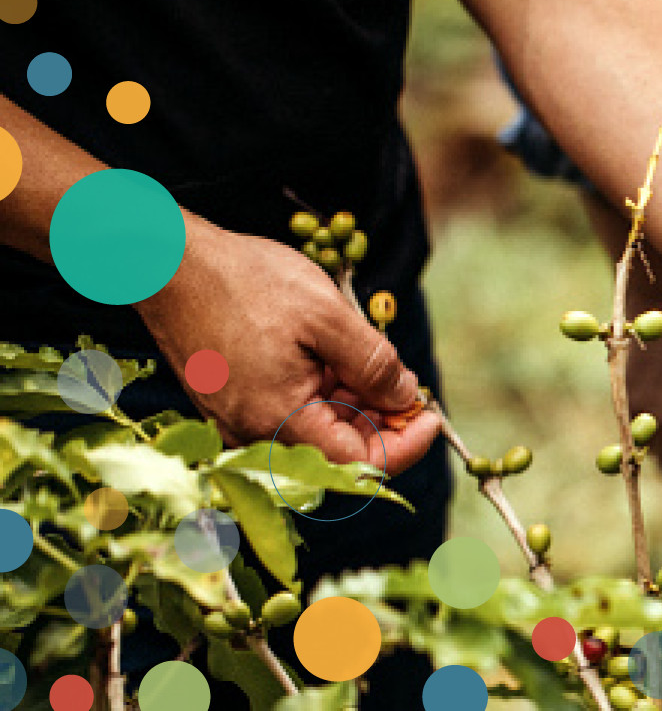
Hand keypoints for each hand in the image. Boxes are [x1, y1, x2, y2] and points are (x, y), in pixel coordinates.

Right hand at [135, 217, 441, 472]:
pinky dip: (321, 389)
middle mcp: (252, 434)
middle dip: (380, 417)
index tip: (434, 414)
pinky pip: (288, 410)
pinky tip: (329, 352)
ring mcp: (236, 419)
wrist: (166, 261)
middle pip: (337, 447)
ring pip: (315, 427)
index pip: (358, 461)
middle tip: (406, 377)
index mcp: (278, 422)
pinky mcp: (229, 400)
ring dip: (351, 399)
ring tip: (363, 352)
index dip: (406, 444)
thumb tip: (406, 397)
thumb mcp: (327, 316)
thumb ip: (373, 364)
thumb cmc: (245, 282)